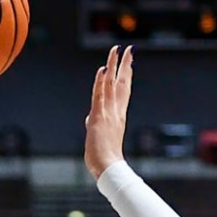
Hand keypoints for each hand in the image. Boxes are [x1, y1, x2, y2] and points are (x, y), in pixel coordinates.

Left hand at [85, 44, 133, 178]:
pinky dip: (101, 82)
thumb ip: (94, 124)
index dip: (126, 74)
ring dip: (113, 66)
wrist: (108, 168)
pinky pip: (100, 96)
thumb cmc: (104, 158)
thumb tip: (88, 119)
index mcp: (118, 116)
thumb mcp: (98, 137)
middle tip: (128, 49)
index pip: (123, 91)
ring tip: (116, 50)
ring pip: (112, 84)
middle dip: (125, 64)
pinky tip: (103, 70)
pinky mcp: (98, 117)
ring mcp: (108, 113)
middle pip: (122, 83)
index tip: (129, 61)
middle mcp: (116, 111)